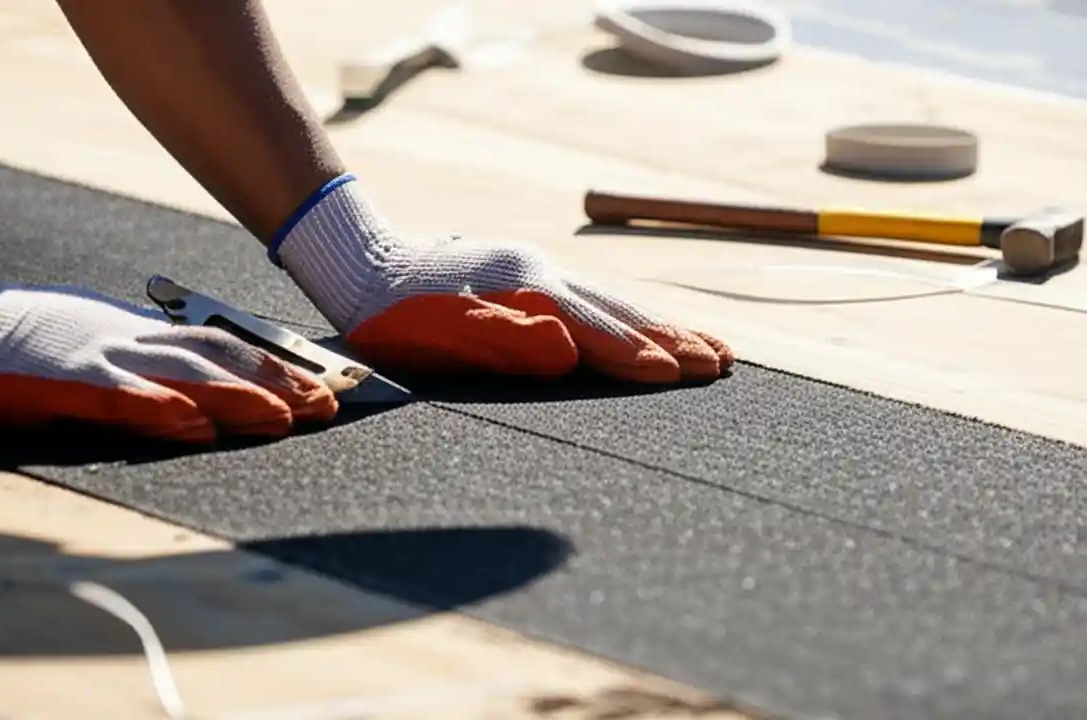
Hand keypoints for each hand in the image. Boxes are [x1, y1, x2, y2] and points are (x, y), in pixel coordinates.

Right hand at [0, 200, 335, 442]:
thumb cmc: (18, 339)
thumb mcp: (94, 342)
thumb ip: (140, 360)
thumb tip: (188, 383)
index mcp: (140, 335)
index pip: (222, 346)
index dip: (275, 365)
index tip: (321, 386)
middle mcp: (131, 342)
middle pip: (220, 357)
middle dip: (279, 381)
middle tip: (329, 405)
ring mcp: (99, 358)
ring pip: (184, 375)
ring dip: (240, 394)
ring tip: (289, 415)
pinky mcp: (61, 381)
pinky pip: (119, 397)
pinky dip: (161, 409)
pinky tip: (197, 424)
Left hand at [277, 180, 733, 383]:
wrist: (363, 261)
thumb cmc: (391, 313)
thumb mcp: (434, 332)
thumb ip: (501, 341)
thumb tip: (567, 349)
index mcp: (527, 291)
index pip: (597, 330)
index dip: (640, 355)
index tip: (686, 374)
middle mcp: (543, 275)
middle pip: (623, 311)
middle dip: (674, 339)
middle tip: (724, 362)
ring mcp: (540, 272)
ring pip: (617, 302)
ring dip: (665, 326)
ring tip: (710, 346)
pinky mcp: (531, 278)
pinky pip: (598, 299)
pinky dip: (634, 316)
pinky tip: (646, 326)